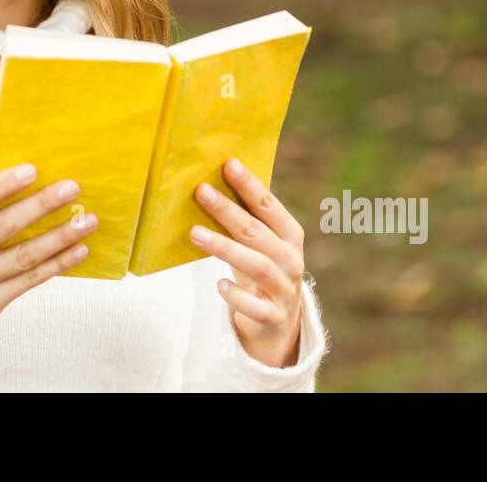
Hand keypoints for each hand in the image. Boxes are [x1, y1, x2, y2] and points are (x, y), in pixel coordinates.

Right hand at [0, 163, 97, 356]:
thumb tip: (27, 179)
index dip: (1, 185)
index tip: (32, 169)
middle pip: (3, 227)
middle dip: (41, 205)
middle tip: (71, 188)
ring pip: (23, 255)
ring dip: (59, 236)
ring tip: (87, 220)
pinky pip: (31, 279)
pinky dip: (58, 263)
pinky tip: (78, 249)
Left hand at [188, 157, 305, 367]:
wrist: (277, 322)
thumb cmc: (261, 270)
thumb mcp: (259, 245)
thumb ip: (246, 220)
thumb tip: (211, 183)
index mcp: (290, 235)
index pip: (269, 206)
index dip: (250, 185)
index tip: (228, 164)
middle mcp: (291, 260)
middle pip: (256, 232)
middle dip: (228, 210)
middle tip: (201, 191)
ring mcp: (284, 289)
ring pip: (256, 265)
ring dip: (225, 248)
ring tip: (195, 233)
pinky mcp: (272, 317)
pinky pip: (255, 306)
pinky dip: (237, 295)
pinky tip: (219, 284)